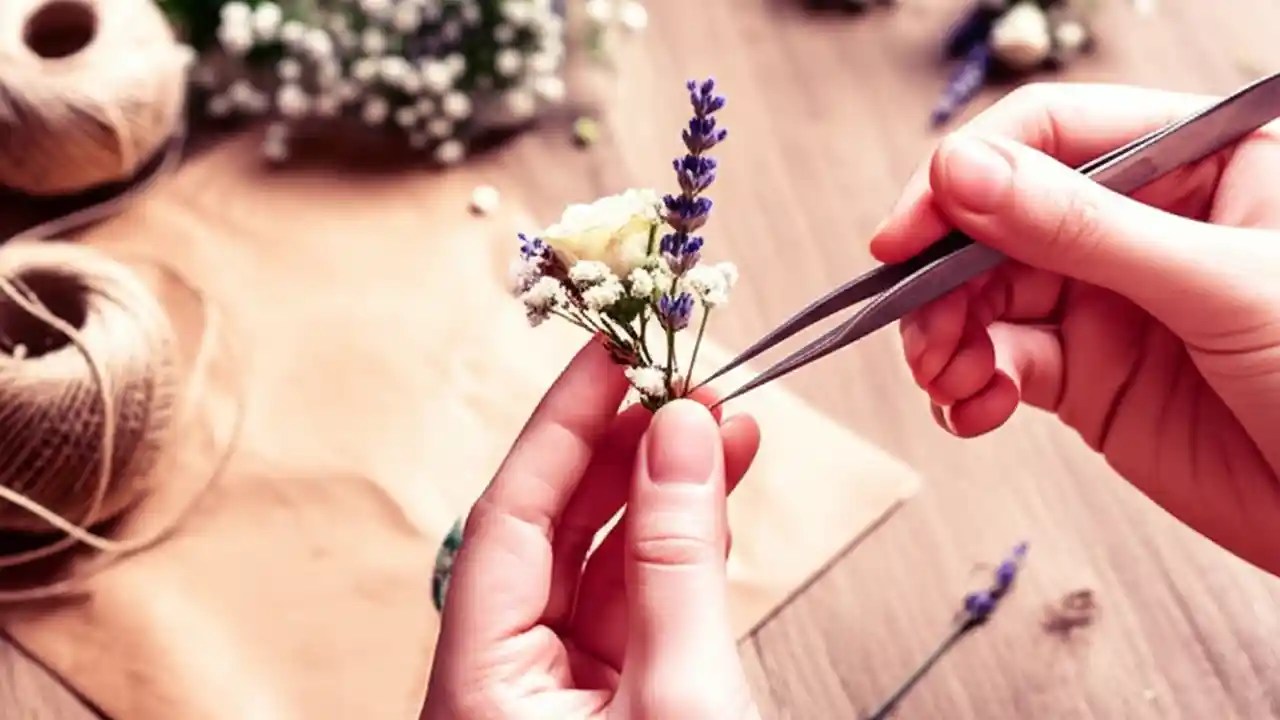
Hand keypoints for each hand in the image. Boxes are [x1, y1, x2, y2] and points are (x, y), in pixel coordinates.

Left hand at [423, 341, 762, 718]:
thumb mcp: (681, 693)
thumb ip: (675, 563)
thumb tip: (681, 434)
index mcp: (479, 682)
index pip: (508, 518)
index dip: (563, 425)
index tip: (612, 353)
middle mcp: (504, 679)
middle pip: (551, 531)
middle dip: (624, 450)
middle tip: (683, 386)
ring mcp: (556, 693)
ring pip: (601, 564)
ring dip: (664, 494)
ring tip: (720, 428)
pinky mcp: (610, 704)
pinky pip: (637, 605)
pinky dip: (680, 551)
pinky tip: (716, 497)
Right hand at [872, 83, 1279, 574]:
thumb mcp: (1218, 284)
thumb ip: (1083, 227)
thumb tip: (964, 173)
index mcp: (1194, 161)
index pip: (1051, 134)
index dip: (968, 175)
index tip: (911, 231)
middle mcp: (1138, 222)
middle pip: (997, 220)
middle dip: (944, 274)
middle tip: (922, 326)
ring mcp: (1106, 300)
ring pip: (983, 295)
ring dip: (945, 335)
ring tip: (946, 377)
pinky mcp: (1084, 375)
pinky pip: (998, 363)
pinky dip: (967, 388)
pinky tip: (974, 409)